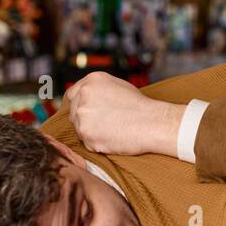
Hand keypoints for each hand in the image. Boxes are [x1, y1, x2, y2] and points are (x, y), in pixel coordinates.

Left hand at [65, 71, 184, 156]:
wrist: (152, 123)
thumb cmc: (140, 106)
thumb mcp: (118, 86)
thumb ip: (97, 90)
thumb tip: (84, 99)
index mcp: (91, 81)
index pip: (72, 94)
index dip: (80, 104)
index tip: (88, 111)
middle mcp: (83, 96)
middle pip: (73, 112)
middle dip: (86, 119)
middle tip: (105, 124)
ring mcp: (83, 116)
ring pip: (79, 128)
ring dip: (91, 131)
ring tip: (112, 130)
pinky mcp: (87, 135)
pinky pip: (87, 142)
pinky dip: (97, 143)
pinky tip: (112, 138)